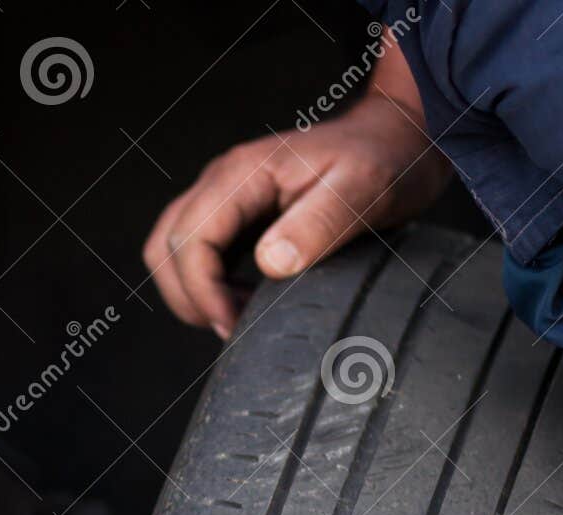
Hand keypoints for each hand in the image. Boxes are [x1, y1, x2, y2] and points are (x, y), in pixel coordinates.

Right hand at [143, 64, 448, 337]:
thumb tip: (271, 262)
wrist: (397, 137)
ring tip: (238, 316)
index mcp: (244, 173)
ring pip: (172, 251)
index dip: (202, 291)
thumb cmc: (383, 160)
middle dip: (189, 297)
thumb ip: (317, 224)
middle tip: (232, 328)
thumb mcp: (363, 190)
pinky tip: (247, 301)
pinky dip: (208, 286)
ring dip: (193, 293)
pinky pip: (197, 254)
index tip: (233, 325)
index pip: (190, 238)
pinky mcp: (234, 214)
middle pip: (165, 247)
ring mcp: (225, 196)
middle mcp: (224, 181)